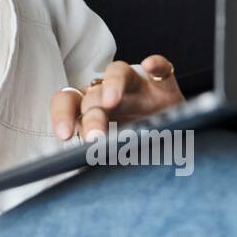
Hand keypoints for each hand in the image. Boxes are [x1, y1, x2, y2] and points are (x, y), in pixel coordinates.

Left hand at [50, 54, 183, 142]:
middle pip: (93, 95)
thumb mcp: (115, 154)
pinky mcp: (164, 86)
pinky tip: (150, 66)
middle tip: (95, 139)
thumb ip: (101, 155)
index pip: (68, 101)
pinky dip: (155, 65)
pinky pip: (160, 69)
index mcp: (91, 108)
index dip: (62, 115)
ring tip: (111, 102)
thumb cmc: (135, 146)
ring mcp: (138, 86)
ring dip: (113, 84)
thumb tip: (89, 171)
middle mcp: (110, 93)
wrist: (173, 140)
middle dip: (92, 117)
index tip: (65, 135)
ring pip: (118, 72)